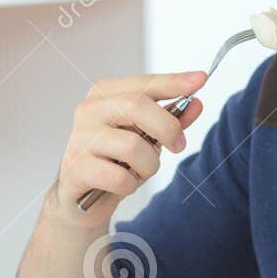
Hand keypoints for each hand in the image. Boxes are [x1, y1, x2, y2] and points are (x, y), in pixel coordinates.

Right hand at [49, 71, 206, 224]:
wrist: (80, 198)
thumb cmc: (115, 161)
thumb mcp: (147, 137)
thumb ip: (170, 120)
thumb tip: (196, 104)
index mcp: (105, 94)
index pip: (144, 84)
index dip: (174, 81)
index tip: (200, 79)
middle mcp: (89, 110)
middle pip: (136, 105)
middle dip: (167, 127)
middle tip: (179, 145)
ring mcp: (80, 138)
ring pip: (132, 146)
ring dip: (148, 165)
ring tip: (140, 171)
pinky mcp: (76, 167)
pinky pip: (120, 177)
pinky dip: (130, 185)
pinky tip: (122, 185)